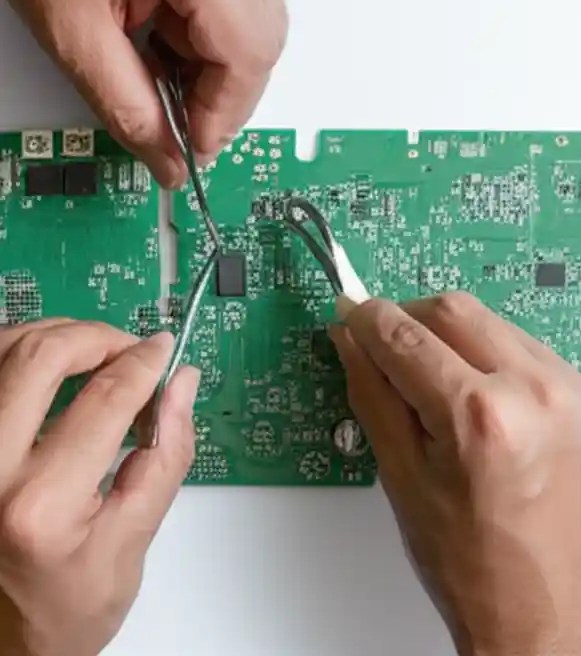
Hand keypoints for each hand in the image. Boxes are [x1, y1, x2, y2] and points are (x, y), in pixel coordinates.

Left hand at [0, 0, 286, 187]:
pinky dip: (215, 30)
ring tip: (164, 69)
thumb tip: (167, 159)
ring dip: (221, 62)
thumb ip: (124, 101)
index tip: (191, 148)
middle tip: (179, 121)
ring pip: (262, 19)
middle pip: (264, 39)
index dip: (223, 113)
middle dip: (226, 92)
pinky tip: (171, 35)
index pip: (244, 53)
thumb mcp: (71, 25)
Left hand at [0, 322, 198, 655]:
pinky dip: (19, 354)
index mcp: (39, 506)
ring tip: (93, 355)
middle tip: (130, 349)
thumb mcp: (133, 542)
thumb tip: (180, 386)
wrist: (6, 637)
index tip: (164, 351)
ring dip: (56, 338)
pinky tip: (49, 370)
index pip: (104, 400)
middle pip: (42, 356)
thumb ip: (164, 457)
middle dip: (98, 338)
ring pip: (3, 349)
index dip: (144, 364)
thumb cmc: (66, 604)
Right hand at [330, 294, 580, 655]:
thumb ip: (374, 397)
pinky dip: (488, 353)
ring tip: (424, 380)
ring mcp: (566, 390)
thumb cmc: (477, 568)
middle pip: (454, 310)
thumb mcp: (404, 480)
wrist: (546, 612)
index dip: (367, 320)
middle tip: (379, 346)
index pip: (407, 335)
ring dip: (450, 334)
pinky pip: (524, 347)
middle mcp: (534, 389)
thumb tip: (353, 342)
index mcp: (481, 414)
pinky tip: (468, 390)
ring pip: (492, 322)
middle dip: (409, 318)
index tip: (347, 316)